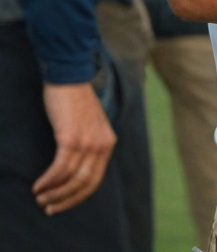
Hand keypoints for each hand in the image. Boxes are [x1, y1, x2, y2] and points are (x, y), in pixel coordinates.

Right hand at [35, 82, 114, 213]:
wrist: (69, 79)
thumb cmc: (74, 103)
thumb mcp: (89, 126)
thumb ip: (87, 146)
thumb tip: (73, 170)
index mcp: (108, 143)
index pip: (96, 180)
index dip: (78, 196)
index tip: (61, 205)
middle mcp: (102, 144)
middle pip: (86, 183)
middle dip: (66, 199)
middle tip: (49, 208)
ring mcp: (88, 141)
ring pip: (72, 178)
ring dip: (54, 192)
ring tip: (40, 198)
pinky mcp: (72, 137)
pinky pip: (60, 167)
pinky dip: (48, 180)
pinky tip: (38, 185)